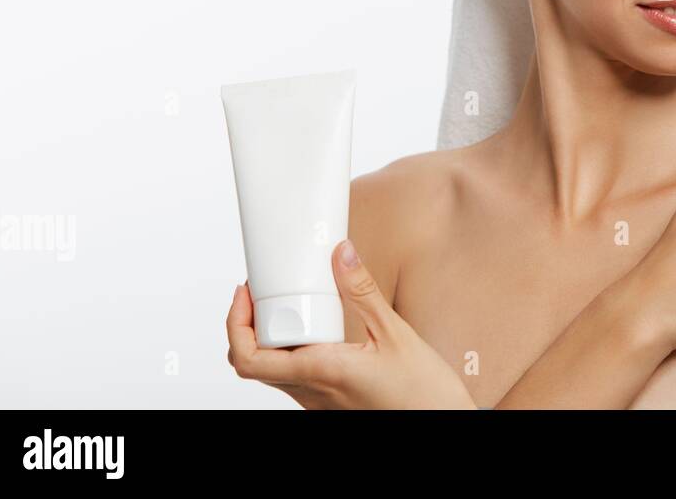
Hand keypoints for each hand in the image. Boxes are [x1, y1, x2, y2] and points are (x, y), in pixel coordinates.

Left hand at [226, 239, 475, 408]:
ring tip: (290, 304)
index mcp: (320, 372)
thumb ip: (362, 292)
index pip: (250, 358)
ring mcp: (317, 401)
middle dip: (247, 324)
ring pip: (272, 371)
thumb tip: (341, 255)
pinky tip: (317, 327)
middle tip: (263, 292)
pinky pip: (294, 376)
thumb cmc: (422, 393)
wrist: (440, 421)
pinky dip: (291, 348)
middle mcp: (311, 392)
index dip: (235, 324)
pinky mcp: (329, 402)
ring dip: (269, 337)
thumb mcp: (395, 333)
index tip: (246, 292)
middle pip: (252, 363)